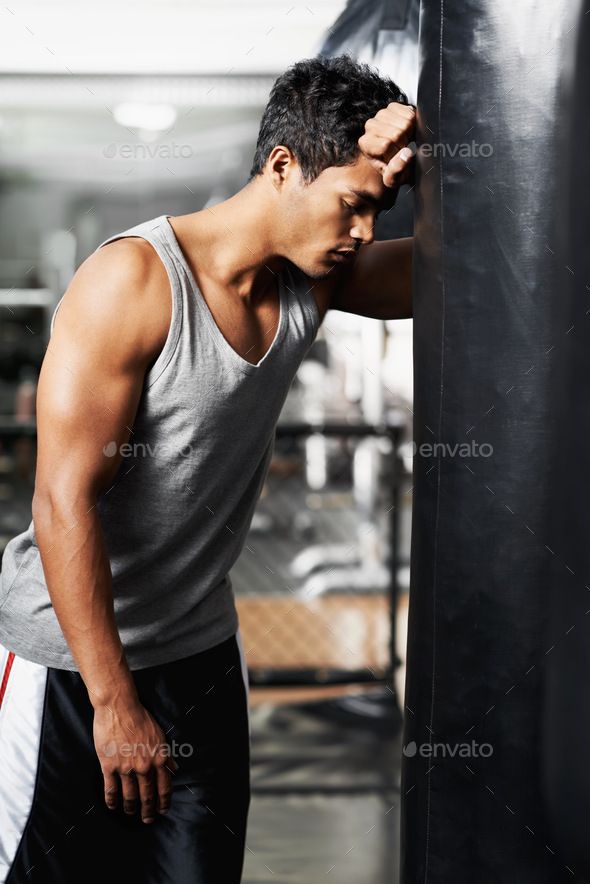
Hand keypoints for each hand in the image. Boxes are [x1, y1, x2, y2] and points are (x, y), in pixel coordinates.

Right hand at [93, 700, 178, 823]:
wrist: (119, 707)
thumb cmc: (141, 718)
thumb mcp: (159, 735)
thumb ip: (166, 755)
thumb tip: (175, 769)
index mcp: (159, 758)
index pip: (164, 787)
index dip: (164, 802)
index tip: (163, 811)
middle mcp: (144, 766)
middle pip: (147, 796)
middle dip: (148, 811)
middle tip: (148, 820)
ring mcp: (126, 768)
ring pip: (129, 796)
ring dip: (131, 808)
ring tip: (130, 813)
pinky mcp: (109, 766)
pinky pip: (111, 790)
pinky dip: (112, 801)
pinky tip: (113, 806)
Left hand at [358, 102, 415, 188]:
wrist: (399, 159)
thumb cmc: (394, 169)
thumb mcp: (393, 180)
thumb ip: (396, 172)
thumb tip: (406, 154)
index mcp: (365, 144)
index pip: (386, 145)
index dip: (396, 154)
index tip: (395, 158)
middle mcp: (370, 126)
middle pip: (397, 133)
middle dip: (405, 144)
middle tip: (401, 150)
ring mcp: (381, 114)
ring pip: (405, 123)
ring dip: (410, 134)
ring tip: (404, 141)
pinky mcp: (394, 107)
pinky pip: (410, 114)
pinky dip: (414, 124)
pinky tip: (407, 131)